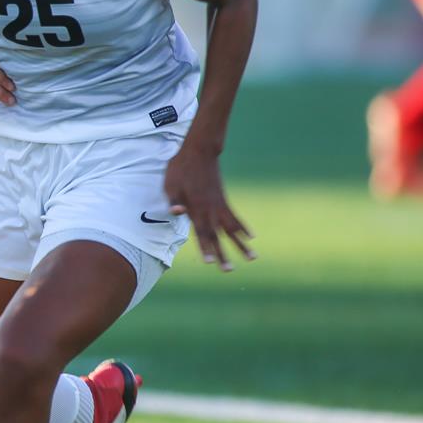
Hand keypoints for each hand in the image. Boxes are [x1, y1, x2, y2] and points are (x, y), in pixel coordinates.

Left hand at [164, 139, 254, 270]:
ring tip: (252, 258)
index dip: (205, 247)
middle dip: (222, 254)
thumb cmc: (180, 169)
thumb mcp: (170, 184)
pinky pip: (235, 217)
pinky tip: (251, 237)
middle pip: (217, 236)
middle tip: (228, 270)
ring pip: (231, 230)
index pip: (201, 232)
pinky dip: (243, 228)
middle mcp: (209, 210)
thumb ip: (174, 200)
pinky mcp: (223, 200)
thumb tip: (177, 212)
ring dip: (240, 245)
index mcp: (195, 208)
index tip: (210, 262)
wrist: (199, 152)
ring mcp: (219, 205)